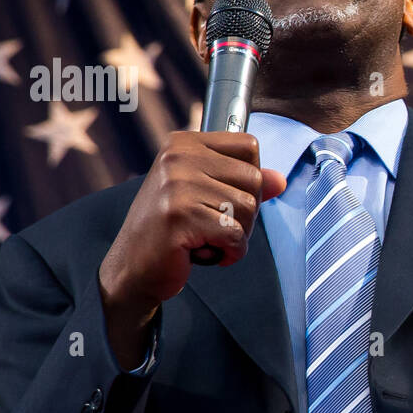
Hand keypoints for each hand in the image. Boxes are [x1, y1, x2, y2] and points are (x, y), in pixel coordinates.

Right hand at [98, 131, 286, 366]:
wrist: (131, 268)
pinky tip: (203, 254)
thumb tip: (281, 179)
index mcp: (183, 144)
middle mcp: (177, 157)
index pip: (248, 146)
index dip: (250, 178)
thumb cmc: (170, 230)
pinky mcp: (180, 217)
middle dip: (245, 213)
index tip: (226, 197)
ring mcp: (177, 185)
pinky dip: (229, 253)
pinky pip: (235, 235)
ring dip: (236, 235)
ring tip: (205, 239)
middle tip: (214, 226)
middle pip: (253, 179)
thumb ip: (242, 184)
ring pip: (248, 208)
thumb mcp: (205, 197)